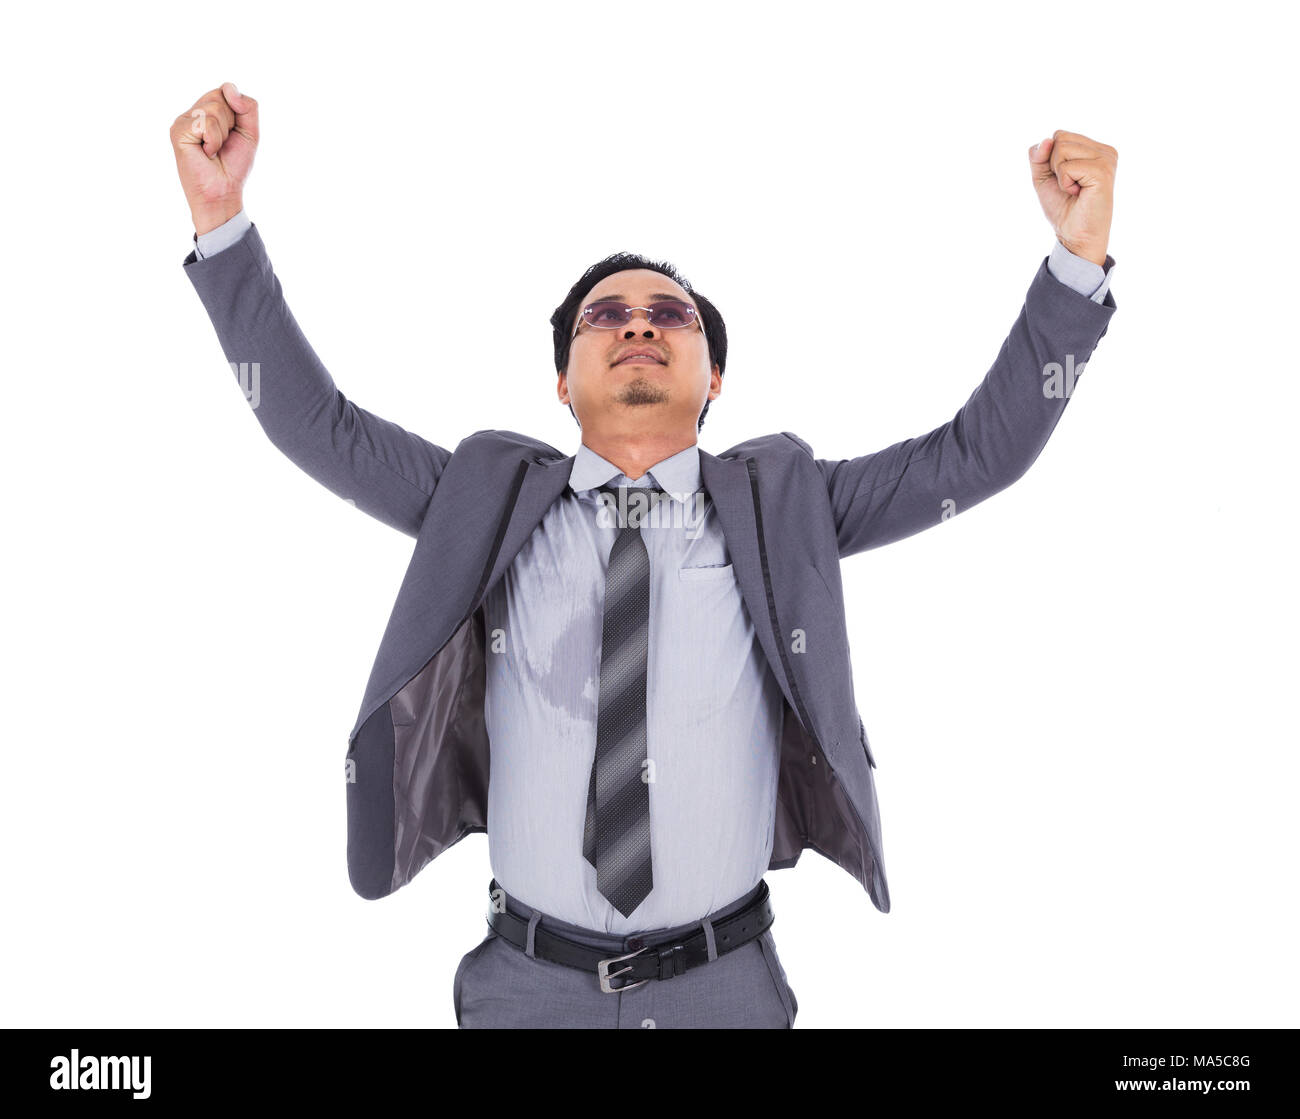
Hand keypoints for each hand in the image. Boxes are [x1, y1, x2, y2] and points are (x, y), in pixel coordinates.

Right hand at [170, 82, 258, 233]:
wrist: (224, 191)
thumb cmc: (234, 165)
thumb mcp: (250, 133)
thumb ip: (248, 107)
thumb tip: (229, 88)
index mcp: (208, 111)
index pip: (226, 91)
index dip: (237, 112)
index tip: (233, 133)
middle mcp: (193, 112)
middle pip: (220, 97)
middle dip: (231, 123)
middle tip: (222, 144)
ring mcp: (183, 120)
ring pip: (213, 109)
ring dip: (222, 135)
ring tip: (213, 150)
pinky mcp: (178, 131)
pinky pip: (204, 123)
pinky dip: (213, 141)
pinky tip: (206, 153)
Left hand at [1029, 130, 1116, 266]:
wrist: (1074, 235)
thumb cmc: (1063, 208)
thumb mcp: (1043, 177)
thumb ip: (1039, 156)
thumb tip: (1047, 139)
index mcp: (1094, 149)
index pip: (1059, 135)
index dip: (1050, 159)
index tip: (1064, 179)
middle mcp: (1104, 151)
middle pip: (1060, 137)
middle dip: (1053, 165)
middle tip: (1069, 185)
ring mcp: (1106, 159)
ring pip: (1062, 148)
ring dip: (1059, 174)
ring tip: (1075, 189)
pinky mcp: (1103, 171)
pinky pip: (1067, 166)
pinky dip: (1064, 182)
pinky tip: (1078, 193)